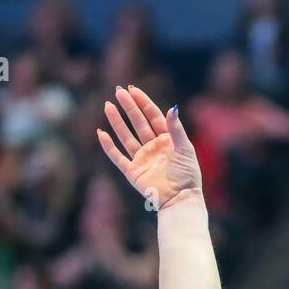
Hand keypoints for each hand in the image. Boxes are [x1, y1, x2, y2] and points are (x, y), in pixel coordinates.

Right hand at [97, 85, 200, 208]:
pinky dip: (109, 146)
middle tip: (117, 91)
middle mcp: (153, 147)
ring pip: (126, 136)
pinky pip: (117, 157)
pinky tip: (101, 133)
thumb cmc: (187, 175)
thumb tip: (172, 107)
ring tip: (108, 106)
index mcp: (167, 139)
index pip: (152, 116)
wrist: (180, 199)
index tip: (132, 89)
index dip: (143, 102)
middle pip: (138, 122)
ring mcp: (142, 159)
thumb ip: (176, 129)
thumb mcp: (185, 149)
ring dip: (117, 121)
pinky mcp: (132, 172)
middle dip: (128, 107)